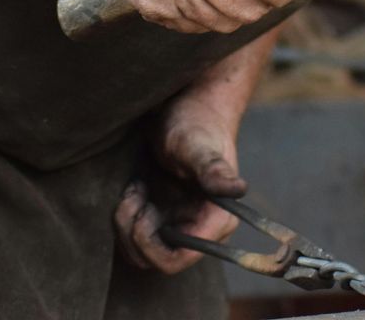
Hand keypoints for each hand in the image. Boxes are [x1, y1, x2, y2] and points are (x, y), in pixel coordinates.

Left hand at [114, 90, 245, 273]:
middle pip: (156, 258)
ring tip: (134, 190)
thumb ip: (213, 170)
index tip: (143, 216)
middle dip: (135, 233)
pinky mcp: (164, 213)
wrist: (188, 105)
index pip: (180, 258)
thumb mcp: (197, 145)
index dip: (154, 247)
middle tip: (134, 196)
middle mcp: (200, 227)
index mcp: (216, 220)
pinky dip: (127, 217)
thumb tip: (238, 189)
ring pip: (142, 250)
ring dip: (127, 225)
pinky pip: (137, 234)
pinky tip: (134, 188)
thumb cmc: (197, 121)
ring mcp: (180, 221)